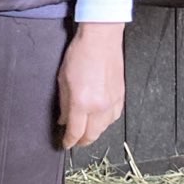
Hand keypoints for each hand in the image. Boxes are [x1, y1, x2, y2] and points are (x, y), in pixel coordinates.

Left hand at [58, 23, 124, 149]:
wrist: (101, 39)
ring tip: (86, 130)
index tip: (65, 144)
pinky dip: (105, 122)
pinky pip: (114, 118)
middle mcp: (99, 107)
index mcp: (82, 103)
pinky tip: (99, 119)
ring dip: (94, 132)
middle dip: (82, 141)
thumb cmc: (80, 54)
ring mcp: (112, 102)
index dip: (69, 141)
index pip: (75, 132)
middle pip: (92, 135)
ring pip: (104, 128)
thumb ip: (63, 104)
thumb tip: (64, 120)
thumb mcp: (62, 79)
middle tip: (75, 141)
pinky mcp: (121, 97)